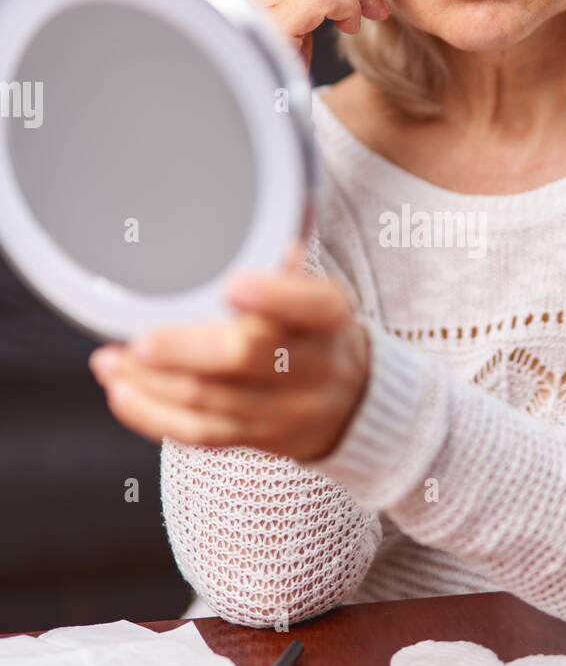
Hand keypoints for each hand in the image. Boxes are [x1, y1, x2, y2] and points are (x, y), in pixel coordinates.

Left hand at [88, 245, 370, 461]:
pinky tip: (124, 393)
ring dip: (151, 382)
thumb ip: (282, 273)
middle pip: (246, 356)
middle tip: (140, 338)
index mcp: (329, 317)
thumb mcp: (318, 298)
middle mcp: (313, 364)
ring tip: (110, 361)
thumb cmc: (319, 335)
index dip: (271, 296)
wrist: (356, 405)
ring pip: (212, 399)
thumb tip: (247, 226)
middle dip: (184, 348)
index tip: (232, 285)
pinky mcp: (260, 438)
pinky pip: (202, 434)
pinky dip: (156, 416)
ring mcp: (287, 408)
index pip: (306, 305)